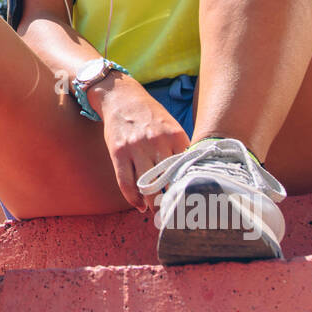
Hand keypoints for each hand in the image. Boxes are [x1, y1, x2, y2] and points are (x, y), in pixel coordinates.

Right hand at [92, 76, 191, 210]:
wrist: (121, 97)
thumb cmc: (150, 115)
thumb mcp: (171, 127)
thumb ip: (181, 149)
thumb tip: (192, 177)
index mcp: (175, 136)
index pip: (186, 170)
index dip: (189, 190)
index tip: (192, 204)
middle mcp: (157, 142)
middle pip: (168, 181)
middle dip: (172, 201)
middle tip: (175, 214)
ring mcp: (136, 148)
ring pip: (147, 185)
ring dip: (153, 204)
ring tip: (158, 212)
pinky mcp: (118, 152)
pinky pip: (125, 183)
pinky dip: (133, 199)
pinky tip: (139, 206)